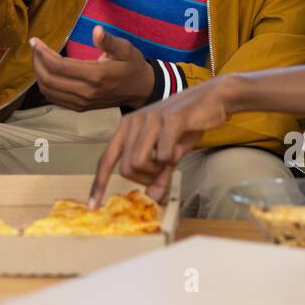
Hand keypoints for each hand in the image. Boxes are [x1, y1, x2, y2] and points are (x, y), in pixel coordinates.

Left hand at [30, 26, 154, 110]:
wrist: (140, 90)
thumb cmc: (132, 66)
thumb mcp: (126, 49)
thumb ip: (109, 41)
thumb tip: (96, 30)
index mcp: (96, 76)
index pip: (59, 67)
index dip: (43, 53)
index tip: (35, 41)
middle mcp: (86, 92)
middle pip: (49, 79)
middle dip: (37, 62)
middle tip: (34, 47)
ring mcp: (81, 103)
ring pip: (48, 90)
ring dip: (38, 73)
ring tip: (38, 57)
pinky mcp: (79, 108)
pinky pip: (54, 98)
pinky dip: (45, 85)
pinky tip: (45, 71)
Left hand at [88, 76, 232, 205]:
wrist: (211, 99)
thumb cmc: (186, 124)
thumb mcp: (169, 151)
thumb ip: (158, 173)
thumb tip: (152, 198)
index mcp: (127, 127)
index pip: (106, 159)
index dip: (99, 184)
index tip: (93, 205)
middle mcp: (134, 121)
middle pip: (126, 168)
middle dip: (146, 177)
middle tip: (163, 169)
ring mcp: (150, 119)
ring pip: (138, 162)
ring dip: (158, 169)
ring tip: (172, 157)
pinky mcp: (170, 120)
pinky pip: (163, 155)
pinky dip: (173, 159)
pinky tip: (181, 147)